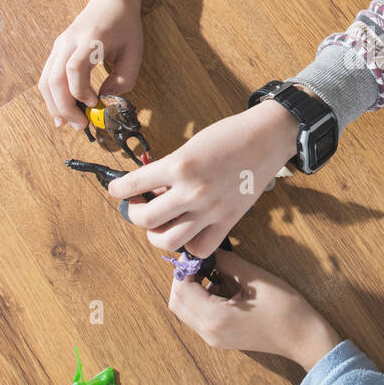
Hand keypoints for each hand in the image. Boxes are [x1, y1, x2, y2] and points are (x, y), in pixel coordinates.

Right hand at [39, 0, 142, 127]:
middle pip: (55, 78)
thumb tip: (106, 100)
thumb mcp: (135, 52)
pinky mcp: (57, 51)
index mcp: (91, 40)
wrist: (110, 1)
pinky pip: (48, 77)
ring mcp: (60, 45)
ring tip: (68, 124)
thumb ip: (124, 79)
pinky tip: (61, 112)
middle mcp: (69, 42)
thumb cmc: (125, 27)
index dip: (80, 90)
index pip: (74, 68)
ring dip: (54, 105)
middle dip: (64, 107)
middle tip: (80, 126)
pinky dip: (52, 96)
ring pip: (46, 80)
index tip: (94, 103)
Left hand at [105, 102, 298, 258]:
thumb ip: (170, 170)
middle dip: (135, 213)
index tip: (117, 190)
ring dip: (157, 234)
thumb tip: (152, 190)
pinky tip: (188, 232)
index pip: (132, 184)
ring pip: (168, 240)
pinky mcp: (228, 221)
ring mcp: (210, 210)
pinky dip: (189, 245)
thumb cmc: (229, 136)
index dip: (118, 189)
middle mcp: (192, 191)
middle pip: (145, 219)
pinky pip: (200, 247)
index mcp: (179, 165)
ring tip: (160, 223)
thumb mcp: (190, 146)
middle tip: (139, 206)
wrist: (266, 138)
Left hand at [168, 247, 341, 368]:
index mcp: (216, 318)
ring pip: (185, 311)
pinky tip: (220, 286)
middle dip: (183, 279)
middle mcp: (209, 332)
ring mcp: (214, 339)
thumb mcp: (256, 278)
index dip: (185, 268)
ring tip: (211, 271)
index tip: (196, 253)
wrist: (304, 338)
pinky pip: (198, 318)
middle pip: (177, 303)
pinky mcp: (221, 339)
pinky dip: (201, 300)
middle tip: (201, 261)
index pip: (182, 289)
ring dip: (191, 289)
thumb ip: (228, 263)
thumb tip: (210, 251)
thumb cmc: (285, 309)